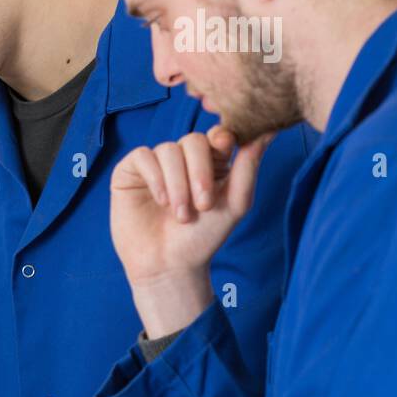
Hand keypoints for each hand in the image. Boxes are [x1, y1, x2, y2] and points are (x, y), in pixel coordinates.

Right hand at [110, 127, 270, 336]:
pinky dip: (155, 177)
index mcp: (210, 163)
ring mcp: (155, 164)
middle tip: (204, 205)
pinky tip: (161, 201)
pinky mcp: (129, 172)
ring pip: (168, 150)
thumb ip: (248, 167)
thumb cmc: (203, 238)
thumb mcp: (235, 204)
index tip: (225, 146)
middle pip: (192, 140)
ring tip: (181, 214)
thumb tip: (267, 131)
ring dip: (178, 183)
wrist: (169, 265)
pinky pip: (142, 156)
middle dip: (200, 171)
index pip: (216, 135)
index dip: (221, 138)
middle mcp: (182, 160)